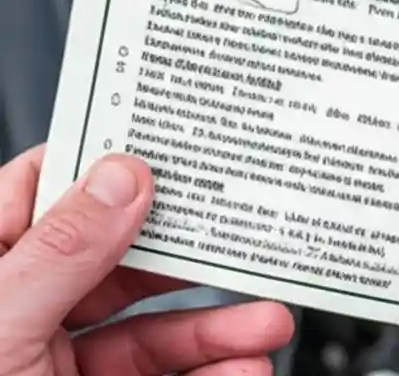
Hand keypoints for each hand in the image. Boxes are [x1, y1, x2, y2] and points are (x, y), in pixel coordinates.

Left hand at [0, 146, 294, 375]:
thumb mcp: (1, 325)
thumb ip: (61, 252)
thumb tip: (122, 177)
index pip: (45, 189)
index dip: (109, 163)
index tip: (177, 148)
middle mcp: (21, 308)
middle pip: (120, 257)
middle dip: (193, 254)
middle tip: (246, 231)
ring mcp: (55, 360)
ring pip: (153, 326)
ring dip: (219, 325)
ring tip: (269, 321)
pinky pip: (163, 375)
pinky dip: (213, 370)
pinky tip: (242, 366)